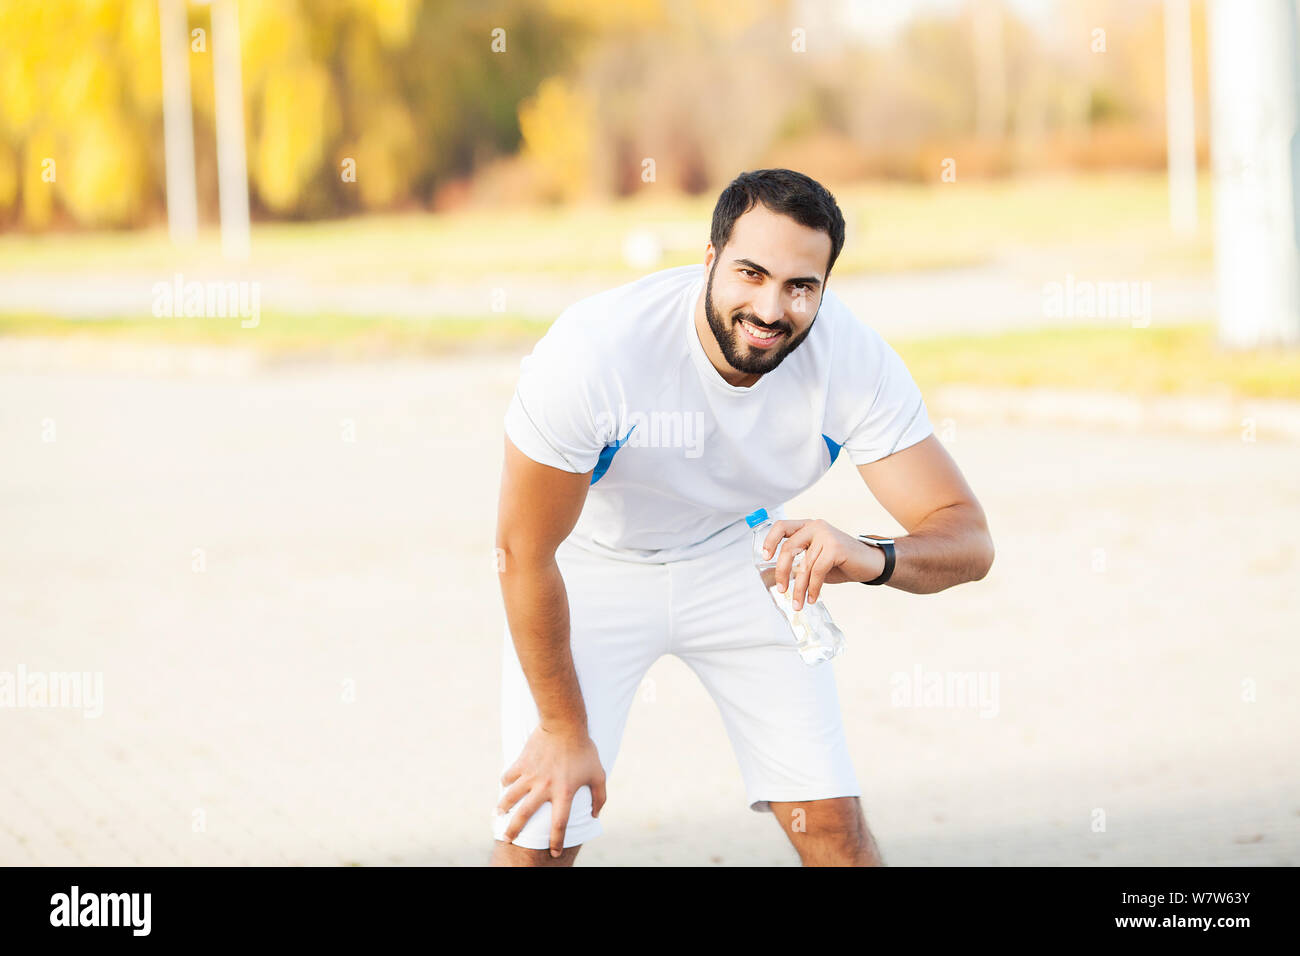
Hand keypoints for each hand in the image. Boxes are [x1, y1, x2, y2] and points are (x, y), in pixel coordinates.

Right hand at [496, 724, 606, 857]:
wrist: (565, 724)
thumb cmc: (584, 750)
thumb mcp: (598, 774)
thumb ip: (599, 796)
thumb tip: (595, 814)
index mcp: (564, 792)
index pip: (559, 824)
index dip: (556, 841)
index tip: (553, 853)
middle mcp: (544, 787)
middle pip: (525, 815)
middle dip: (515, 829)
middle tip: (508, 839)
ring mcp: (531, 775)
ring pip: (511, 796)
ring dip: (503, 807)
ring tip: (498, 815)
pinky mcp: (522, 762)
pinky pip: (509, 776)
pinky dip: (505, 782)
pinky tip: (505, 786)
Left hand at [760, 518, 884, 609]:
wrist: (871, 563)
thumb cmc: (841, 563)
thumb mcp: (816, 559)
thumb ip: (799, 562)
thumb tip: (780, 577)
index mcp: (807, 526)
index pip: (782, 526)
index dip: (770, 541)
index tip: (765, 558)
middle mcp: (815, 526)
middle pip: (789, 548)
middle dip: (782, 572)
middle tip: (782, 590)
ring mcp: (826, 535)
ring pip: (804, 565)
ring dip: (800, 588)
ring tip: (798, 603)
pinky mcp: (836, 547)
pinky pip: (817, 571)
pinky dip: (813, 588)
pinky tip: (812, 598)